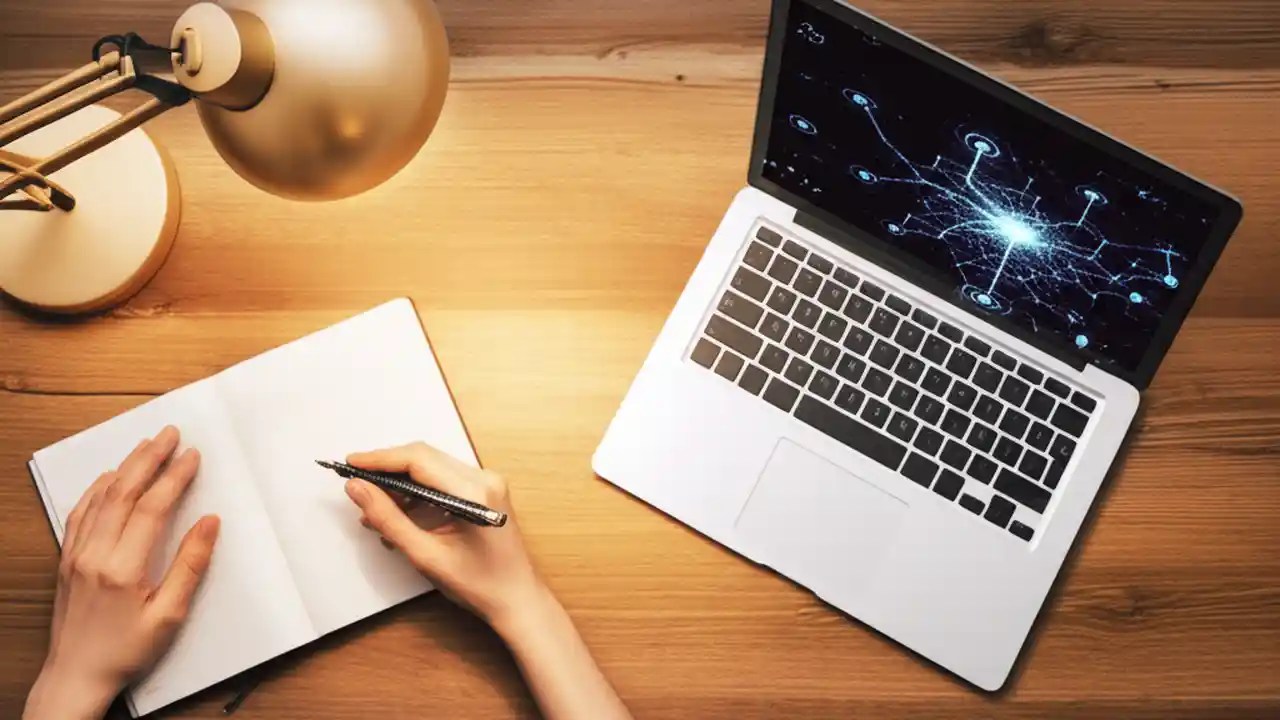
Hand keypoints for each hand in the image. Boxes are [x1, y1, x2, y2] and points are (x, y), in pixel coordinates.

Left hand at [24, 426, 219, 719]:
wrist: (76, 676)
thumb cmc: (125, 652)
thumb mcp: (169, 615)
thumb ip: (190, 565)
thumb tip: (208, 523)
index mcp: (122, 567)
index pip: (153, 507)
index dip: (175, 477)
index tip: (192, 456)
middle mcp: (94, 554)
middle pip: (124, 492)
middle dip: (150, 458)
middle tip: (170, 434)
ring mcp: (75, 555)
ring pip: (100, 498)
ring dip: (125, 467)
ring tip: (146, 446)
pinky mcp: (66, 560)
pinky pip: (80, 513)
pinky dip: (96, 490)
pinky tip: (109, 478)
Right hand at [342, 442, 544, 629]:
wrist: (516, 599)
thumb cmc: (480, 584)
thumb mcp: (426, 555)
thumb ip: (388, 518)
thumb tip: (358, 489)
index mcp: (475, 492)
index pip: (418, 460)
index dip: (380, 459)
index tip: (350, 463)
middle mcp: (484, 479)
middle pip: (424, 458)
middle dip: (387, 469)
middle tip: (356, 485)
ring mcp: (487, 483)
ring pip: (431, 468)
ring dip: (400, 483)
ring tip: (372, 507)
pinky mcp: (483, 492)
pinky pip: (442, 480)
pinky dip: (417, 492)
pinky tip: (397, 513)